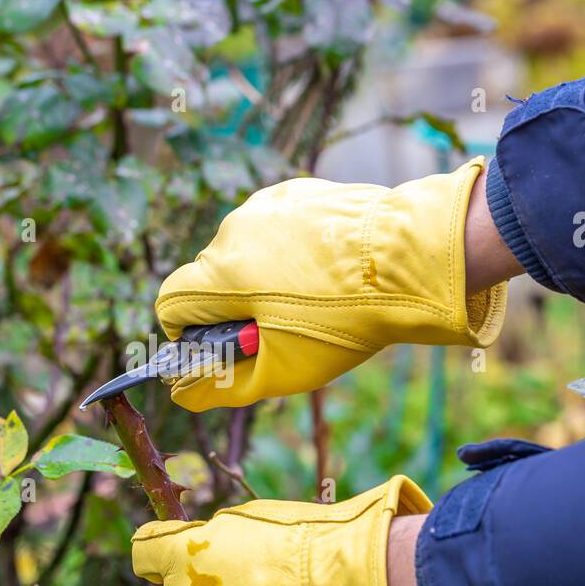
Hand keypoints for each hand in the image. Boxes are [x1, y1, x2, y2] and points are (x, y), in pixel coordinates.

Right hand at [155, 157, 508, 410]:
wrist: (412, 261)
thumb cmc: (344, 321)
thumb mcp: (282, 369)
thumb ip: (223, 385)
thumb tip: (184, 394)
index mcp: (221, 275)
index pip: (172, 303)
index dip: (188, 333)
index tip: (220, 346)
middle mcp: (234, 230)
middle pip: (211, 277)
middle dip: (234, 306)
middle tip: (282, 328)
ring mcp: (268, 205)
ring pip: (246, 249)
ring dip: (263, 274)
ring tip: (315, 296)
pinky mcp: (300, 191)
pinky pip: (277, 226)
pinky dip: (291, 249)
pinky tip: (328, 268)